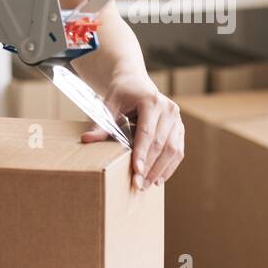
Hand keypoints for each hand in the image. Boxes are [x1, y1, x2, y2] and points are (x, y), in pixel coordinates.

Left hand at [79, 70, 184, 189]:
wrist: (135, 82)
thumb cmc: (122, 93)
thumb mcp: (110, 104)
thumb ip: (102, 124)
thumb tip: (87, 139)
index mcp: (152, 101)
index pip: (147, 132)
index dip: (141, 153)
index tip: (136, 171)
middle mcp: (169, 110)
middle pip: (160, 144)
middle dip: (149, 166)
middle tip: (138, 184)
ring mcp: (177, 120)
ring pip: (172, 150)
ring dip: (160, 170)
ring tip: (146, 185)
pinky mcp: (180, 128)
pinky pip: (178, 151)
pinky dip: (169, 167)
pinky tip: (158, 179)